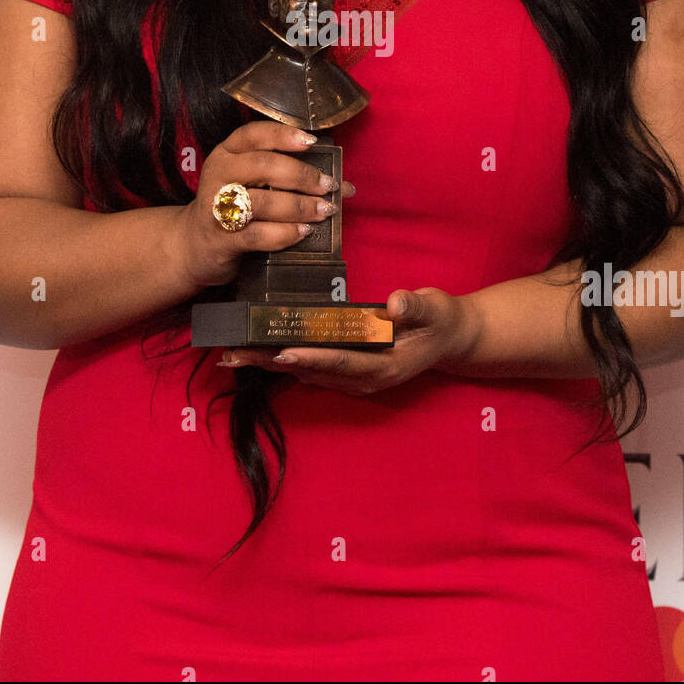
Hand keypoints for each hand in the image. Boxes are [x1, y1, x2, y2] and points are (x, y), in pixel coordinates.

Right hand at [178, 119, 353, 291]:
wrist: (195, 245)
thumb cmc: (234, 207)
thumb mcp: (248, 181)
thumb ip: (284, 175)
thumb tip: (342, 184)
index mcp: (227, 153)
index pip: (254, 134)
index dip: (283, 135)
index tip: (311, 141)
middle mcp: (219, 175)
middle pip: (263, 166)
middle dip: (302, 176)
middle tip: (328, 186)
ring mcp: (217, 208)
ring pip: (263, 202)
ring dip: (300, 206)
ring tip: (324, 211)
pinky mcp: (222, 238)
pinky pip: (259, 234)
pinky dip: (286, 233)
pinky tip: (305, 231)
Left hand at [216, 287, 480, 394]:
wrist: (451, 339)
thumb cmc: (442, 321)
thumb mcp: (437, 309)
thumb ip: (417, 307)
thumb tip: (396, 303)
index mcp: (383, 367)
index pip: (341, 362)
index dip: (311, 356)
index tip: (282, 349)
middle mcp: (363, 380)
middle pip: (311, 371)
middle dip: (271, 362)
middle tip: (232, 355)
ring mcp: (353, 379)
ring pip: (304, 372)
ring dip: (269, 363)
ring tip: (231, 355)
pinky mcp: (346, 371)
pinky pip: (309, 367)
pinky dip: (282, 358)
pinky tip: (257, 351)